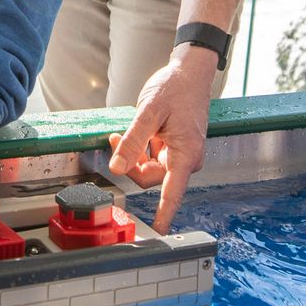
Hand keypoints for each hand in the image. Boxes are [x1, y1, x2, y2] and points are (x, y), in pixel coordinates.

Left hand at [107, 46, 215, 233]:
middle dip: (131, 163)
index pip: (172, 192)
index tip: (157, 233)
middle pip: (151, 178)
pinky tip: (137, 133)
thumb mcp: (148, 112)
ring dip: (134, 155)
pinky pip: (152, 158)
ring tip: (124, 133)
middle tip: (116, 139)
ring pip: (149, 169)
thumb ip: (132, 141)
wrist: (189, 73)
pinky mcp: (175, 149)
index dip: (163, 214)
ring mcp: (181, 155)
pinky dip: (140, 149)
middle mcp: (186, 159)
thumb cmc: (175, 88)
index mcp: (186, 154)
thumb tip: (117, 167)